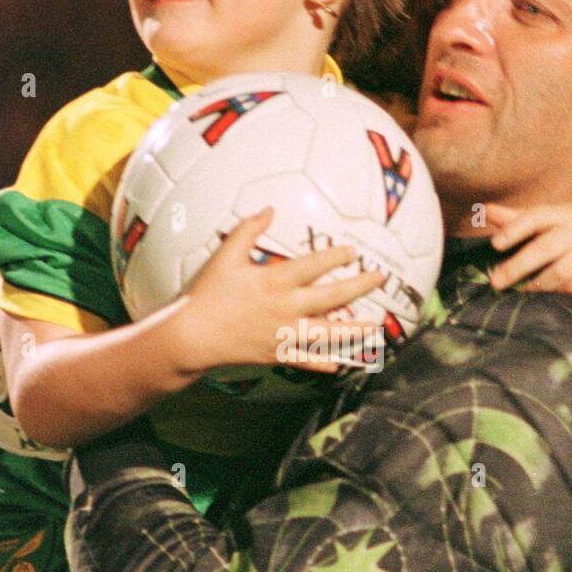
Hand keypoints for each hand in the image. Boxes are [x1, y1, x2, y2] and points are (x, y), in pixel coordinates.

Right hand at [175, 208, 386, 374]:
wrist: (192, 335)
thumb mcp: (226, 255)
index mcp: (276, 281)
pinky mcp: (276, 354)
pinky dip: (323, 362)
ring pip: (328, 333)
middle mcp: (287, 308)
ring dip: (354, 330)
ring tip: (374, 326)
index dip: (337, 256)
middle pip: (333, 297)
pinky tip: (340, 363)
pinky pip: (306, 360)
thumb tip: (269, 209)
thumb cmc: (207, 293)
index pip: (315, 265)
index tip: (353, 251)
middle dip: (360, 286)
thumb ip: (249, 230)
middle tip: (379, 278)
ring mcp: (284, 334)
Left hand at [485, 201, 571, 294]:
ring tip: (523, 292)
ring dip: (540, 283)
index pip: (536, 217)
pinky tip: (556, 297)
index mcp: (564, 214)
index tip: (496, 244)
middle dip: (518, 265)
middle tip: (496, 282)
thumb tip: (485, 210)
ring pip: (564, 268)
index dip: (516, 229)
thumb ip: (521, 218)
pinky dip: (570, 290)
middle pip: (546, 247)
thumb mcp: (558, 216)